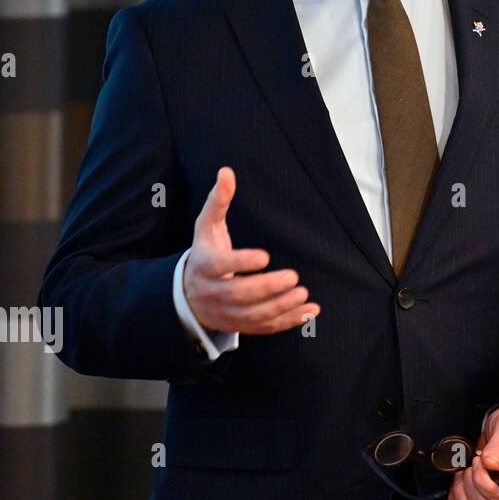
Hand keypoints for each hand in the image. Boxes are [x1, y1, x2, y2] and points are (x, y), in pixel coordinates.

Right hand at [182, 167, 319, 334]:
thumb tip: (227, 172)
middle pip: (238, 294)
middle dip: (266, 288)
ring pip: (253, 316)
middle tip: (293, 277)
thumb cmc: (205, 253)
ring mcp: (226, 313)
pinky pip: (264, 328)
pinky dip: (288, 321)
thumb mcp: (206, 227)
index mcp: (204, 266)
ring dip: (280, 307)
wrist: (188, 296)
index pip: (219, 266)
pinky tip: (310, 311)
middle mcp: (213, 293)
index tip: (265, 256)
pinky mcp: (240, 325)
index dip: (240, 262)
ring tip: (303, 293)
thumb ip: (218, 201)